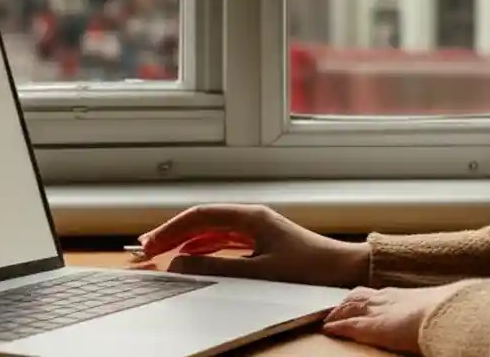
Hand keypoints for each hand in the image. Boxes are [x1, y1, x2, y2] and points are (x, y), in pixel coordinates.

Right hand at [137, 204, 369, 287]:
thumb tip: (179, 264)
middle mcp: (251, 218)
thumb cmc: (309, 270)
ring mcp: (257, 229)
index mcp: (250, 217)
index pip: (199, 216)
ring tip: (161, 252)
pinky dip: (202, 247)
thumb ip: (217, 268)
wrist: (344, 271)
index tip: (150, 245)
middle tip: (146, 249)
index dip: (170, 230)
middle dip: (172, 233)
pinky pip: (223, 240)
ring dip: (185, 240)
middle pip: (202, 220)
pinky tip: (191, 257)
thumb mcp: (259, 273)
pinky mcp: (263, 242)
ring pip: (211, 230)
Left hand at [321, 284, 461, 354]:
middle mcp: (384, 299)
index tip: (356, 301)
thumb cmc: (445, 310)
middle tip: (333, 310)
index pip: (375, 294)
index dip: (363, 298)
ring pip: (348, 308)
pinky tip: (327, 330)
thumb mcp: (434, 307)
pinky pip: (347, 326)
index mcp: (400, 294)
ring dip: (336, 314)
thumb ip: (429, 309)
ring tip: (327, 321)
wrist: (444, 312)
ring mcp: (376, 311)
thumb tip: (437, 317)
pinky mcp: (371, 327)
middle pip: (356, 297)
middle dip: (344, 303)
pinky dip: (336, 327)